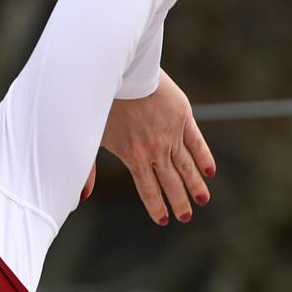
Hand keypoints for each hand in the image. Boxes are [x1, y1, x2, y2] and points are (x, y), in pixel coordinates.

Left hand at [82, 70, 215, 224]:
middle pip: (171, 182)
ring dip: (195, 185)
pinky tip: (210, 172)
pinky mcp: (182, 116)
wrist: (120, 71)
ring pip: (187, 166)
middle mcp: (155, 150)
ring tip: (203, 200)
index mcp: (134, 156)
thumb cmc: (100, 103)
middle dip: (180, 202)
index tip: (164, 220)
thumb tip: (81, 197)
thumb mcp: (91, 137)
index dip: (156, 206)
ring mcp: (171, 133)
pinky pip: (196, 142)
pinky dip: (204, 157)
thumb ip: (88, 169)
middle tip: (186, 217)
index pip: (148, 189)